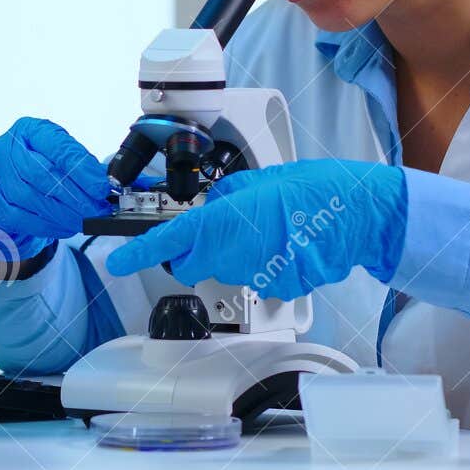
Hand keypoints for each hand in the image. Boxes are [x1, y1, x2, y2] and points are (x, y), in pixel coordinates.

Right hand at [0, 117, 112, 263]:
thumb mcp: (58, 155)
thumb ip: (79, 163)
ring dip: (64, 213)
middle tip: (97, 208)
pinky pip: (24, 219)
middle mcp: (5, 150)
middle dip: (75, 195)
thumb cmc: (36, 168)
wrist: (3, 190)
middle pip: (42, 174)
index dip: (81, 168)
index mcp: (27, 130)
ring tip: (85, 219)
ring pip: (32, 199)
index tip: (101, 186)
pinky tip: (66, 226)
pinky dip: (50, 225)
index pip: (56, 147)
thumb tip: (105, 181)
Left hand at [104, 159, 407, 299]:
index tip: (118, 260)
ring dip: (236, 252)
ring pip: (226, 268)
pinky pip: (256, 276)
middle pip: (191, 262)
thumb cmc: (309, 190)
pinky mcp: (273, 288)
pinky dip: (264, 263)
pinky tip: (285, 244)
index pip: (164, 244)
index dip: (135, 254)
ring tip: (268, 228)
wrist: (351, 214)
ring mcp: (251, 276)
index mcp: (217, 224)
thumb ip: (224, 200)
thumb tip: (214, 210)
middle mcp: (228, 256)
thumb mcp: (254, 182)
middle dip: (196, 249)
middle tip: (223, 226)